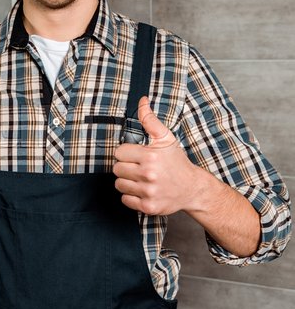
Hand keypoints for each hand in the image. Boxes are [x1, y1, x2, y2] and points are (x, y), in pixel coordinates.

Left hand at [113, 96, 198, 215]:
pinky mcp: (148, 206)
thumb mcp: (166, 138)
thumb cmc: (177, 162)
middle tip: (137, 167)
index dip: (126, 153)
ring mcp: (148, 192)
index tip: (136, 156)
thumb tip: (142, 101)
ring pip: (119, 184)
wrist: (192, 188)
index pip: (119, 153)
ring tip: (140, 179)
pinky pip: (125, 200)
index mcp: (151, 156)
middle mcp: (149, 175)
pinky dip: (130, 196)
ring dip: (126, 181)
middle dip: (125, 167)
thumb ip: (150, 120)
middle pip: (116, 169)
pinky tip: (142, 190)